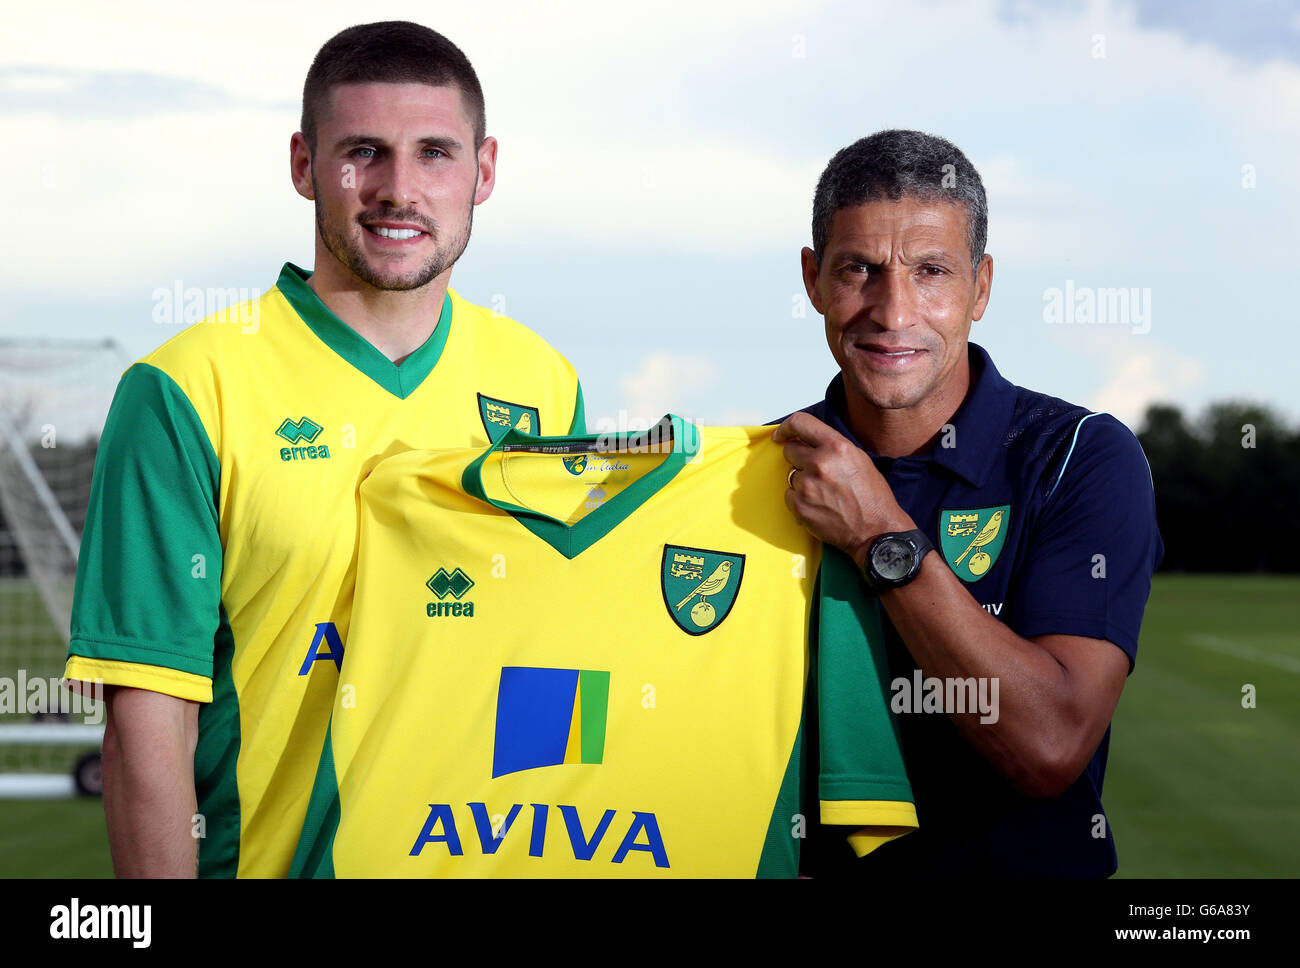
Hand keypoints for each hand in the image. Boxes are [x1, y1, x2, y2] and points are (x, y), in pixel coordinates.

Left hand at [773, 412, 915, 567]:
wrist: (875, 531)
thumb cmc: (872, 497)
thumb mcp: (859, 460)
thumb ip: (832, 447)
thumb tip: (810, 442)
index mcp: (836, 447)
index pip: (800, 423)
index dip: (786, 427)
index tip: (781, 434)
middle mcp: (820, 462)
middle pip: (790, 450)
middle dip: (798, 458)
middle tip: (814, 471)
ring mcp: (807, 485)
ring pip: (790, 475)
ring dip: (802, 482)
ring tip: (824, 493)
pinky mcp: (799, 506)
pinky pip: (789, 495)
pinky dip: (800, 500)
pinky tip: (819, 505)